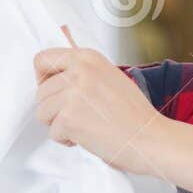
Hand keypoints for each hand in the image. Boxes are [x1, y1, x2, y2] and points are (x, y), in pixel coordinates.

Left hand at [33, 40, 168, 172]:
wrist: (151, 139)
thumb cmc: (134, 115)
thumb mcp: (109, 78)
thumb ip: (83, 70)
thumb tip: (59, 53)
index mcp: (88, 57)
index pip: (43, 59)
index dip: (43, 79)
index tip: (54, 92)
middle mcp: (79, 70)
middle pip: (41, 91)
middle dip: (54, 109)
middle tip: (78, 117)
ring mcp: (73, 93)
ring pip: (42, 112)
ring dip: (59, 125)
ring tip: (84, 127)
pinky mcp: (70, 118)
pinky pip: (53, 132)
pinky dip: (67, 140)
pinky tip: (88, 137)